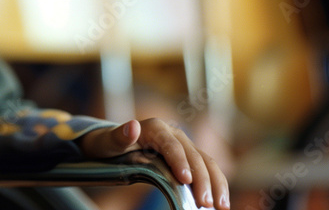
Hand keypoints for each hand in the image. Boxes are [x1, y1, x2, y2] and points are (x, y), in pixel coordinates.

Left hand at [78, 119, 229, 209]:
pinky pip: (206, 169)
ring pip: (206, 162)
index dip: (180, 162)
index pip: (172, 145)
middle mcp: (174, 134)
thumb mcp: (107, 141)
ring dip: (216, 183)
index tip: (185, 180)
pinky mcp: (189, 157)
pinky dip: (215, 184)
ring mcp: (183, 145)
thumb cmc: (108, 144)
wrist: (113, 143)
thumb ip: (118, 136)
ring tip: (220, 206)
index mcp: (156, 128)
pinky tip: (220, 201)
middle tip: (206, 203)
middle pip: (194, 156)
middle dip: (202, 180)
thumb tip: (132, 126)